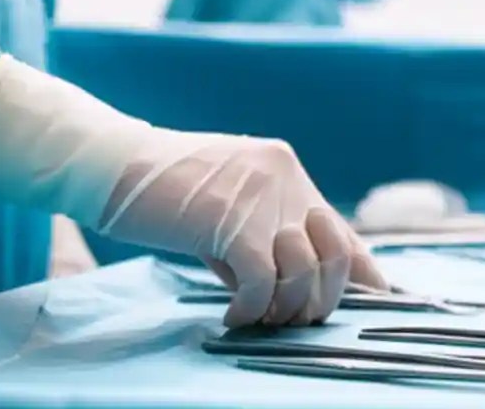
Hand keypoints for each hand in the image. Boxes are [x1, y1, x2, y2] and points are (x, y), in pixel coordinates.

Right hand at [97, 132, 386, 326]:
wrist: (108, 164)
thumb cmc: (162, 194)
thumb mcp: (227, 208)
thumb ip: (264, 239)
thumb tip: (295, 292)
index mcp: (286, 170)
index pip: (343, 231)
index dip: (363, 274)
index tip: (377, 304)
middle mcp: (284, 178)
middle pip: (334, 255)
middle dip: (318, 301)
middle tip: (286, 320)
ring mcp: (260, 197)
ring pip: (304, 271)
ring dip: (283, 309)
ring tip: (256, 317)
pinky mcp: (231, 221)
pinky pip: (263, 282)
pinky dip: (252, 309)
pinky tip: (231, 314)